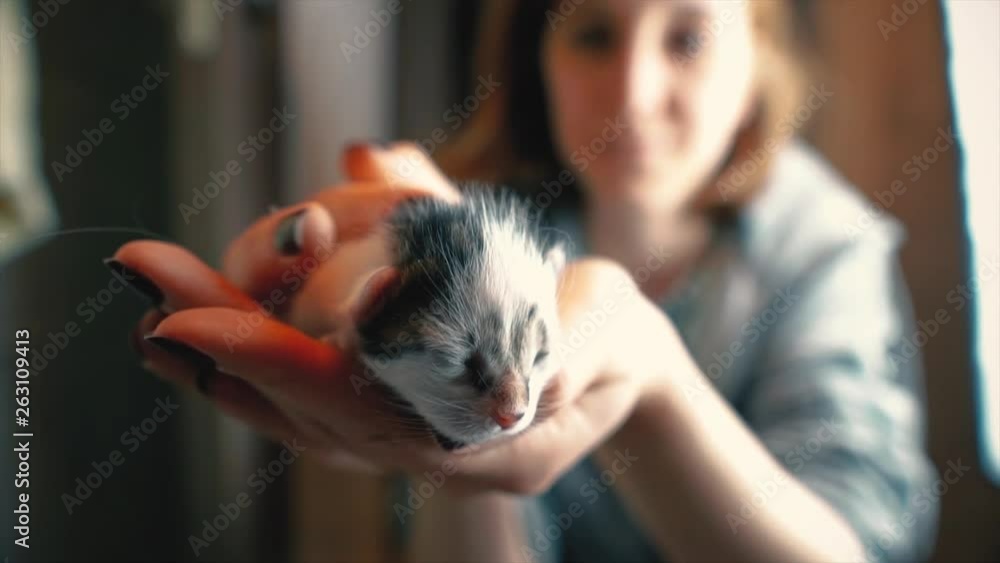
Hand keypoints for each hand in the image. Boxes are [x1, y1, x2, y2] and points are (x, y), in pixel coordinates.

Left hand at [113, 142, 670, 493]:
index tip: (189, 317)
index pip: (352, 401)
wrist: (622, 381)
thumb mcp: (604, 320)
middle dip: (217, 341)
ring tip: (154, 303)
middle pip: (300, 407)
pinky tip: (205, 338)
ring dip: (218, 359)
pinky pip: (309, 408)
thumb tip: (490, 292)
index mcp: (473, 440)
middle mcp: (423, 453)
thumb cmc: (614, 342)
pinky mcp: (394, 421)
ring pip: (294, 414)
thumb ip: (528, 294)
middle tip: (146, 275)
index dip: (268, 358)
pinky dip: (252, 373)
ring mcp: (403, 443)